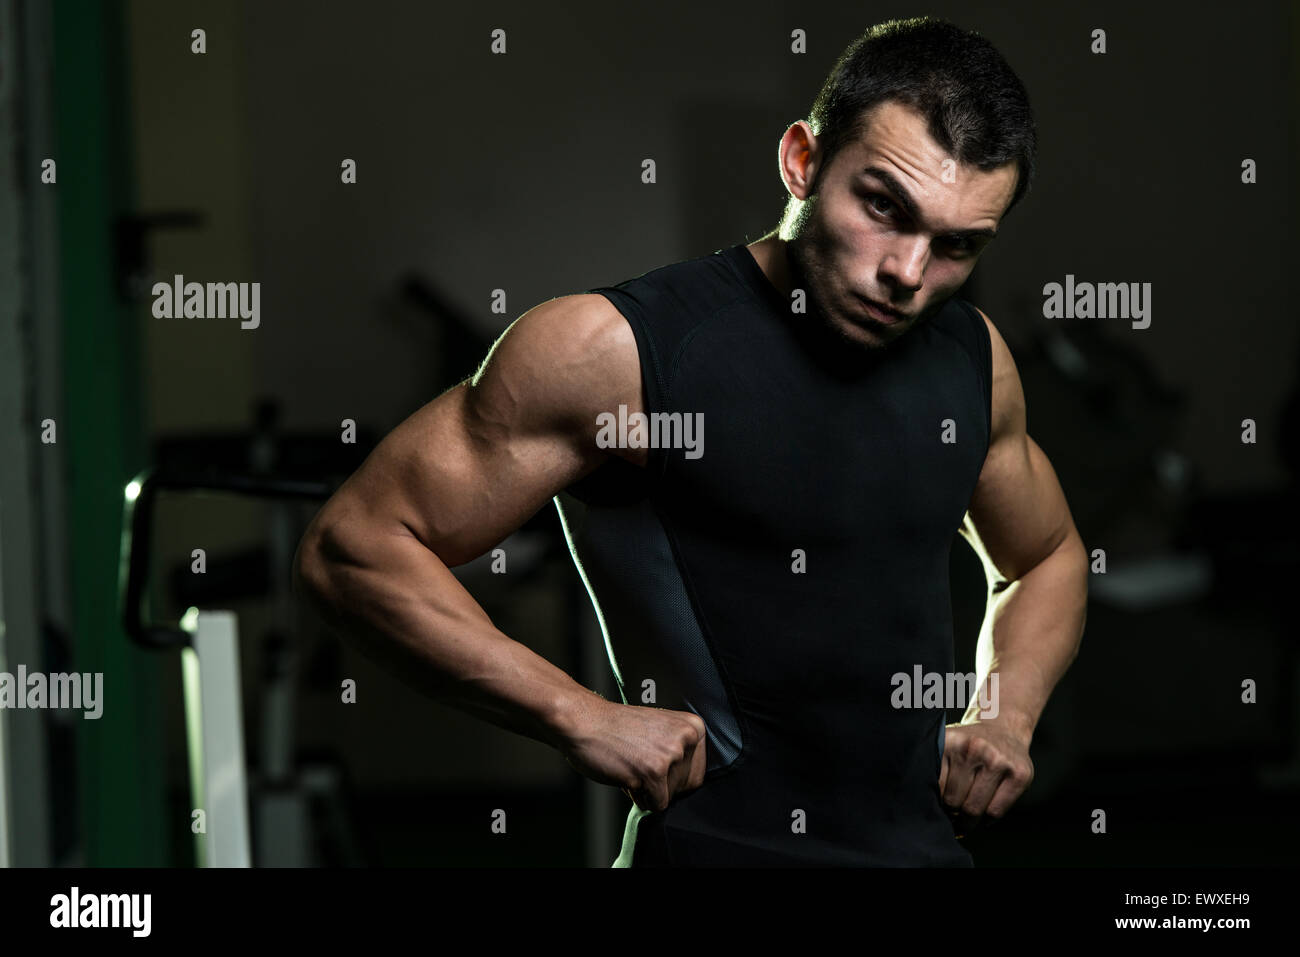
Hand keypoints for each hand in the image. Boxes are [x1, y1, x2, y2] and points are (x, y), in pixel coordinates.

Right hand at [556, 693, 707, 811]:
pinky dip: (638, 797)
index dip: (672, 776)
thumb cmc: (617, 728)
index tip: (652, 758)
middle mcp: (687, 738)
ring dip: (647, 789)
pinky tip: (625, 773)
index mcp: (693, 727)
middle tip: (638, 759)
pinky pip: (656, 805)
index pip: (698, 774)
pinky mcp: (654, 771)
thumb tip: (693, 784)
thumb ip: (680, 750)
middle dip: (660, 784)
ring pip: (670, 797)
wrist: (584, 721)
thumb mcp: (661, 730)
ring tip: (631, 763)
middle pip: (685, 788)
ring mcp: (671, 754)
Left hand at [938, 719, 1032, 834]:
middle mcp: (975, 749)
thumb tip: (925, 805)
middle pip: (955, 801)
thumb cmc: (969, 745)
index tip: (937, 807)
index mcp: (951, 741)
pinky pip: (996, 812)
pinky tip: (983, 815)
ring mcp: (999, 761)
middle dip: (951, 813)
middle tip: (952, 815)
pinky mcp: (1020, 774)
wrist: (1003, 727)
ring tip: (965, 819)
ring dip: (968, 821)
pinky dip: (987, 820)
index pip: (936, 787)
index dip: (935, 802)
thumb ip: (935, 769)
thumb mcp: (947, 746)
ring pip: (975, 809)